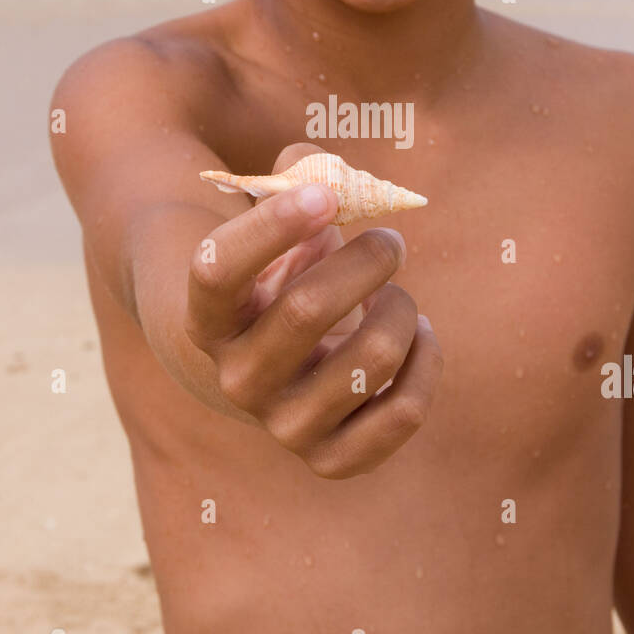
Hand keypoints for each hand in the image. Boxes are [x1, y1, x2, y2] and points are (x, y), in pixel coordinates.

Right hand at [184, 142, 442, 476]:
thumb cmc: (280, 273)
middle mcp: (235, 378)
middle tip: (390, 241)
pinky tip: (419, 335)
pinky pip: (404, 411)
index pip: (218, 270)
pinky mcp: (331, 459)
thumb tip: (336, 174)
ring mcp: (282, 425)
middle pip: (309, 308)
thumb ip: (298, 177)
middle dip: (369, 258)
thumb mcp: (276, 225)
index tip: (325, 195)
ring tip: (395, 294)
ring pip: (373, 357)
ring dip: (402, 307)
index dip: (271, 225)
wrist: (269, 364)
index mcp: (207, 315)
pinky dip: (427, 360)